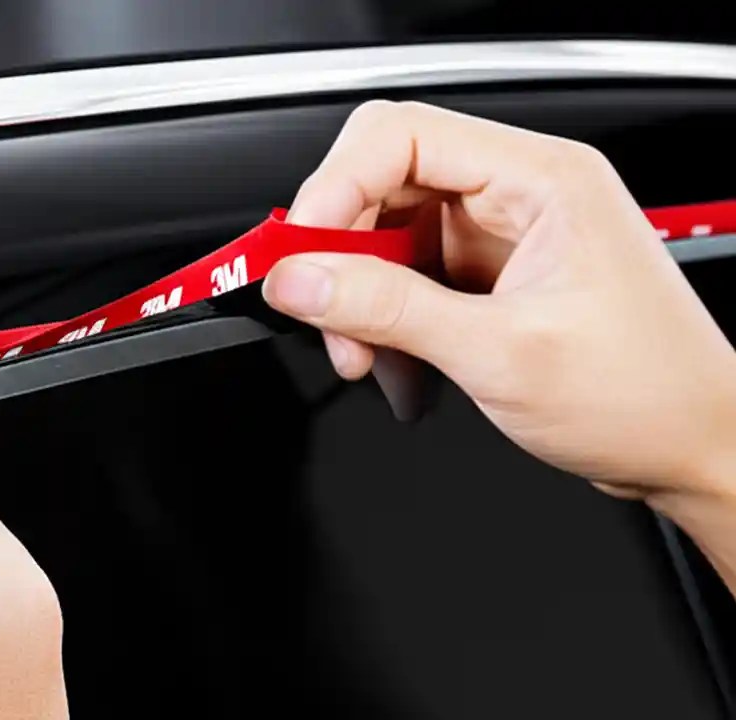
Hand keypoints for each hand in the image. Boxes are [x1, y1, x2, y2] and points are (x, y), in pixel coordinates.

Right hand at [261, 102, 735, 580]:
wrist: (692, 447)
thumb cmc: (646, 394)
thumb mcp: (501, 354)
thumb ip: (390, 311)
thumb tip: (301, 281)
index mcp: (540, 180)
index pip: (400, 137)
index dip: (334, 188)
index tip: (298, 254)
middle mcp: (517, 194)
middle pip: (381, 182)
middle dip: (337, 251)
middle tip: (318, 309)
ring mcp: (499, 235)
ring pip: (383, 234)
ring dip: (355, 296)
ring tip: (362, 353)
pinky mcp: (484, 275)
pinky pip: (403, 276)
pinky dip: (381, 320)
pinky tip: (390, 361)